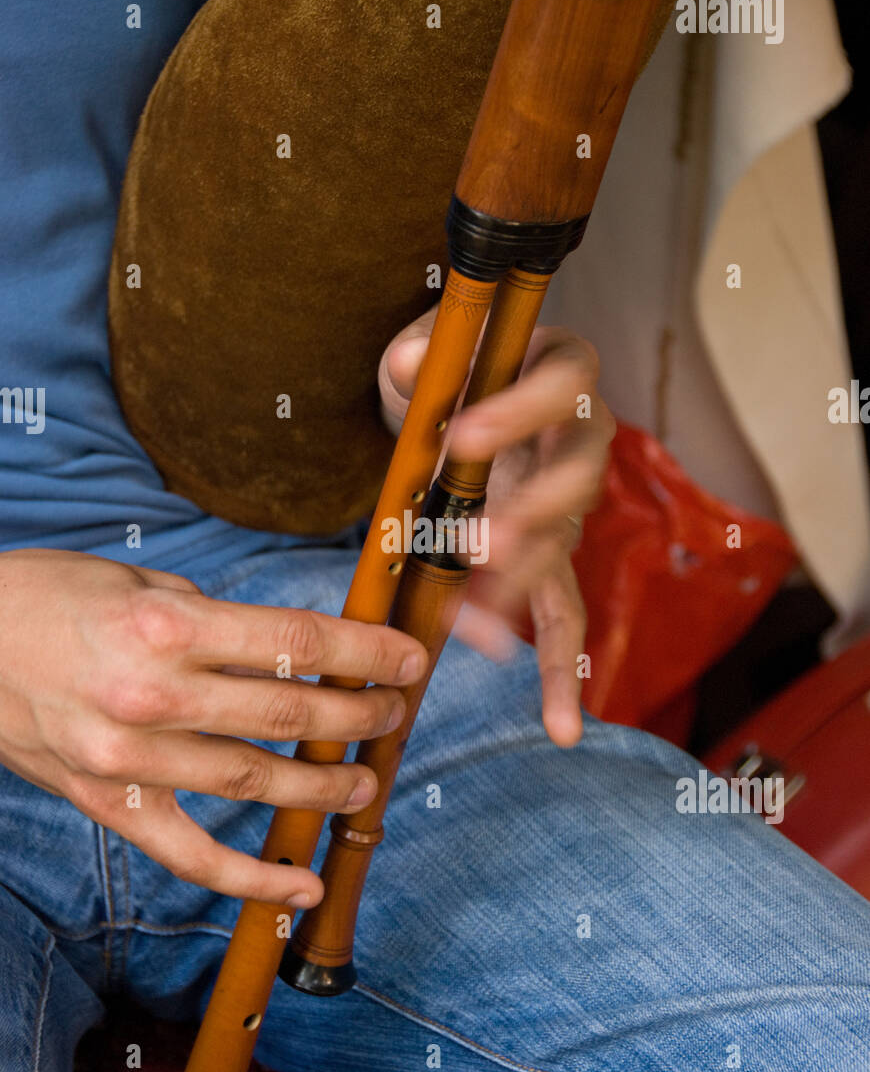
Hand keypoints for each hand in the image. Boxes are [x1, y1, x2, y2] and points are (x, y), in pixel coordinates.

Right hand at [0, 550, 425, 904]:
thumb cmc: (51, 599)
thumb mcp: (140, 583)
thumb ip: (216, 620)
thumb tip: (293, 649)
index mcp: (168, 628)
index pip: (298, 644)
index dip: (367, 652)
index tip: (410, 658)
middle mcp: (154, 697)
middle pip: (291, 715)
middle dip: (361, 715)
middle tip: (395, 713)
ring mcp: (130, 759)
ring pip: (256, 784)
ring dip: (324, 787)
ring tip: (365, 781)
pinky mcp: (109, 804)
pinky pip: (191, 854)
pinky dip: (251, 880)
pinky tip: (303, 888)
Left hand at [379, 306, 615, 747]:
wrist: (471, 392)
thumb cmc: (456, 365)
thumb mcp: (431, 343)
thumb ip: (418, 351)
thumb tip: (409, 369)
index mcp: (564, 372)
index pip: (559, 390)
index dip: (518, 415)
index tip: (463, 436)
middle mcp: (584, 441)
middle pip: (575, 483)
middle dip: (530, 518)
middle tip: (480, 545)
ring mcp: (570, 505)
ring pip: (561, 552)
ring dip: (517, 591)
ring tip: (475, 629)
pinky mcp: (550, 556)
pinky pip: (564, 616)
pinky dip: (562, 672)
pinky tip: (560, 728)